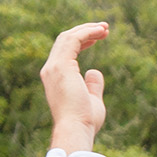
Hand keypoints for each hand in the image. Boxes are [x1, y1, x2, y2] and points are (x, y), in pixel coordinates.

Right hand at [42, 22, 108, 153]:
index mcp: (56, 76)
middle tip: (104, 28)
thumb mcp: (92, 99)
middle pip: (65, 40)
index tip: (99, 36)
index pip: (66, 50)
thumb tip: (95, 71)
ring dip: (86, 29)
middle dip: (85, 31)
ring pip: (67, 37)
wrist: (76, 129)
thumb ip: (92, 85)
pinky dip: (86, 33)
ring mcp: (54, 67)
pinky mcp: (60, 66)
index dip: (83, 40)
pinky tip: (100, 32)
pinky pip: (72, 41)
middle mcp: (51, 69)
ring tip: (105, 27)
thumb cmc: (84, 121)